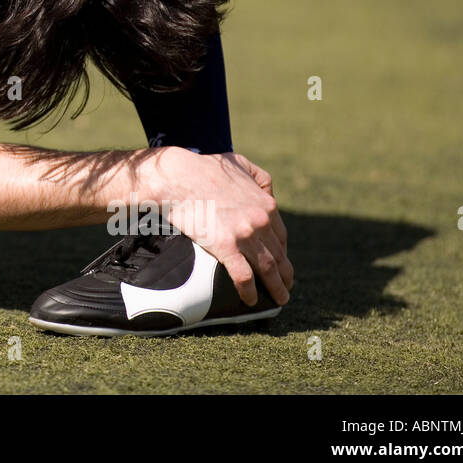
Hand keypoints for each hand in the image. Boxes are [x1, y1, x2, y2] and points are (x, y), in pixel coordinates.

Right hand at [142, 148, 293, 306]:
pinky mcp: (226, 247)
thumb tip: (269, 192)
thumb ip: (259, 177)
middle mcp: (260, 221)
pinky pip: (244, 276)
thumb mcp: (240, 163)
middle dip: (285, 274)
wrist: (177, 177)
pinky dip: (250, 291)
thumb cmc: (203, 168)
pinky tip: (250, 299)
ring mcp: (245, 235)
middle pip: (279, 255)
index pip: (281, 236)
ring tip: (278, 298)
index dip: (282, 252)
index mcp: (266, 204)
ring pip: (268, 269)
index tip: (280, 262)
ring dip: (276, 288)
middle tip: (285, 286)